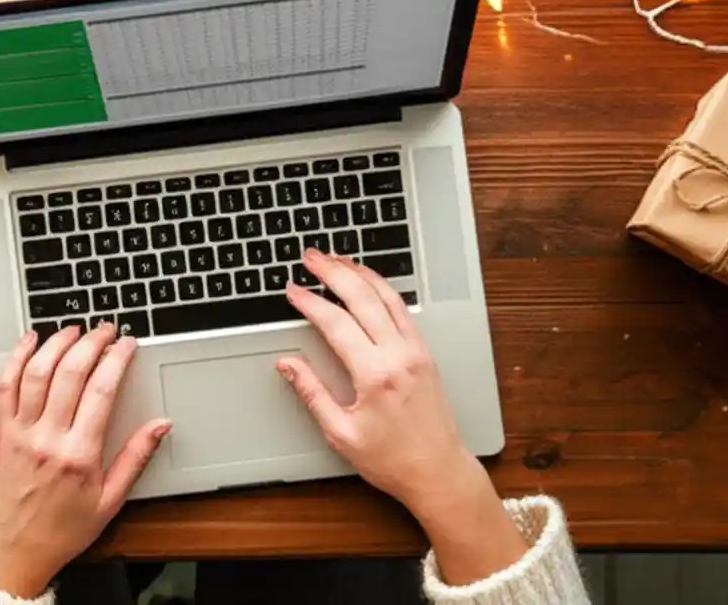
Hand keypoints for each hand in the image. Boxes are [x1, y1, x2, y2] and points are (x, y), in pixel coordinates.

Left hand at [0, 324, 170, 597]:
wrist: (15, 549)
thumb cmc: (63, 528)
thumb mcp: (111, 499)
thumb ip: (136, 457)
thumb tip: (161, 425)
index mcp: (79, 455)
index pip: (101, 390)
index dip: (117, 358)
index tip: (127, 344)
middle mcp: (48, 438)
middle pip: (70, 372)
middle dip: (91, 341)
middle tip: (105, 329)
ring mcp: (20, 432)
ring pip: (36, 371)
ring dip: (57, 343)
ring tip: (74, 330)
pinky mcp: (0, 431)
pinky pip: (5, 385)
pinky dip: (17, 357)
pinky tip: (30, 341)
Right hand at [279, 249, 525, 584]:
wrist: (439, 472)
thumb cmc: (392, 460)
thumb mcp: (340, 432)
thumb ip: (312, 392)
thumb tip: (288, 364)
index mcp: (375, 375)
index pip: (336, 323)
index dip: (310, 302)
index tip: (292, 291)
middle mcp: (399, 356)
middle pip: (363, 298)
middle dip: (333, 272)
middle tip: (311, 256)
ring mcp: (416, 351)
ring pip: (387, 296)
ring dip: (360, 272)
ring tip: (338, 258)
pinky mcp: (425, 354)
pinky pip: (403, 309)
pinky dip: (383, 288)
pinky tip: (369, 281)